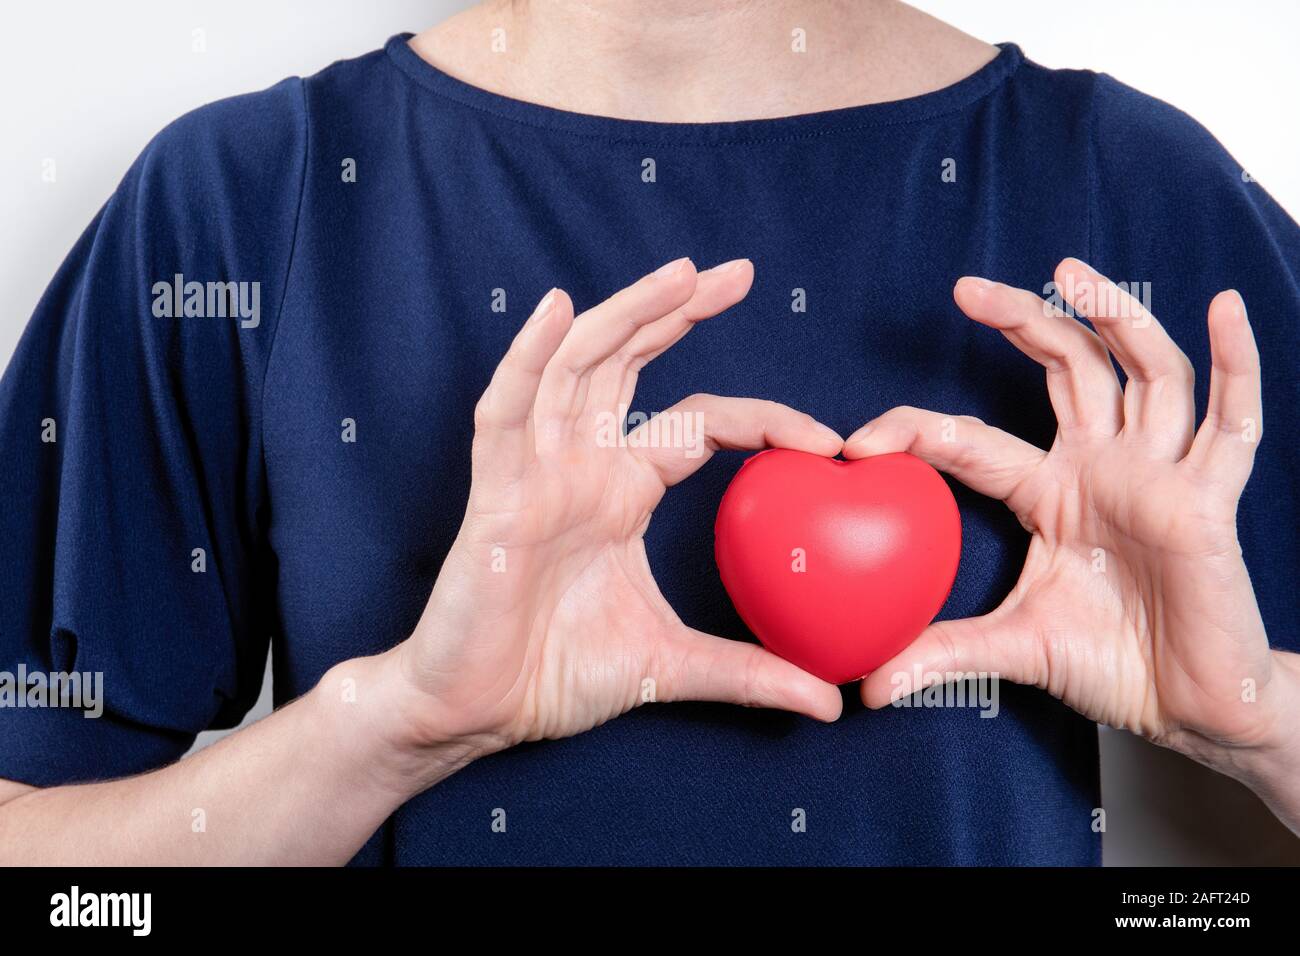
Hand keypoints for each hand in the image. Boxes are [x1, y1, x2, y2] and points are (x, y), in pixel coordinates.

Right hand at [380, 257, 842, 767]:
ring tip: (682, 274)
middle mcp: (581, 465)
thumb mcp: (672, 665)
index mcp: (622, 491)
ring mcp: (536, 470)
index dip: (760, 420)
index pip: (698, 425)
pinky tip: (556, 311)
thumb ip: (748, 672)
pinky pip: (505, 411)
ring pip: (578, 367)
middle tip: (738, 272)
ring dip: (626, 314)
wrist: (478, 712)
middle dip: (678, 312)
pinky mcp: (494, 491)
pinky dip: (526, 359)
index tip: (827, 441)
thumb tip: (830, 702)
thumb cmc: (557, 674)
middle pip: (629, 362)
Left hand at [845, 259, 1299, 793]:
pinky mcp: (1209, 498)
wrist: (1189, 707)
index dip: (919, 431)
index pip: (975, 440)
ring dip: (1113, 318)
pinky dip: (1236, 364)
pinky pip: (1231, 423)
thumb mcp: (1014, 648)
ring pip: (1144, 374)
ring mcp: (1158, 475)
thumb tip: (868, 686)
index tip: (860, 440)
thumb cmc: (1111, 665)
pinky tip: (1223, 309)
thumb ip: (945, 654)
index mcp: (1049, 493)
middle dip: (1022, 323)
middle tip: (966, 291)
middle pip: (1067, 369)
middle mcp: (1103, 467)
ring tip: (1070, 273)